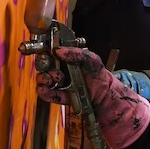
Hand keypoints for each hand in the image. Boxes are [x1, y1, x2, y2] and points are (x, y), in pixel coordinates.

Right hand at [35, 47, 149, 148]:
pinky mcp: (60, 96)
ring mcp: (59, 83)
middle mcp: (61, 69)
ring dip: (44, 78)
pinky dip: (44, 92)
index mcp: (67, 59)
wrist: (106, 97)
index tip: (46, 52)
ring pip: (43, 79)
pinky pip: (47, 94)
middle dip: (45, 66)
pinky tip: (45, 89)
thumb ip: (77, 53)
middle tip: (54, 69)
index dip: (46, 52)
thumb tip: (59, 50)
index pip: (51, 53)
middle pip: (44, 65)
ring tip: (54, 79)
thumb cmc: (99, 76)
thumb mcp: (92, 60)